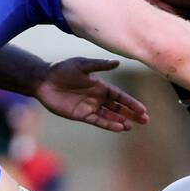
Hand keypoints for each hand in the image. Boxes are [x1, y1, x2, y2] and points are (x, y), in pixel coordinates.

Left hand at [34, 57, 149, 131]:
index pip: (120, 96)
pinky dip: (108, 124)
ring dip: (121, 121)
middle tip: (145, 121)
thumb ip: (99, 66)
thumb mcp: (82, 65)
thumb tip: (118, 63)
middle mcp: (97, 97)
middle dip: (131, 114)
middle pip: (118, 108)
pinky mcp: (81, 115)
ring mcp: (90, 107)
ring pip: (109, 116)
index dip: (131, 103)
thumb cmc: (62, 69)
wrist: (44, 80)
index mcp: (100, 85)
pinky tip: (118, 128)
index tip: (143, 109)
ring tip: (132, 126)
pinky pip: (97, 121)